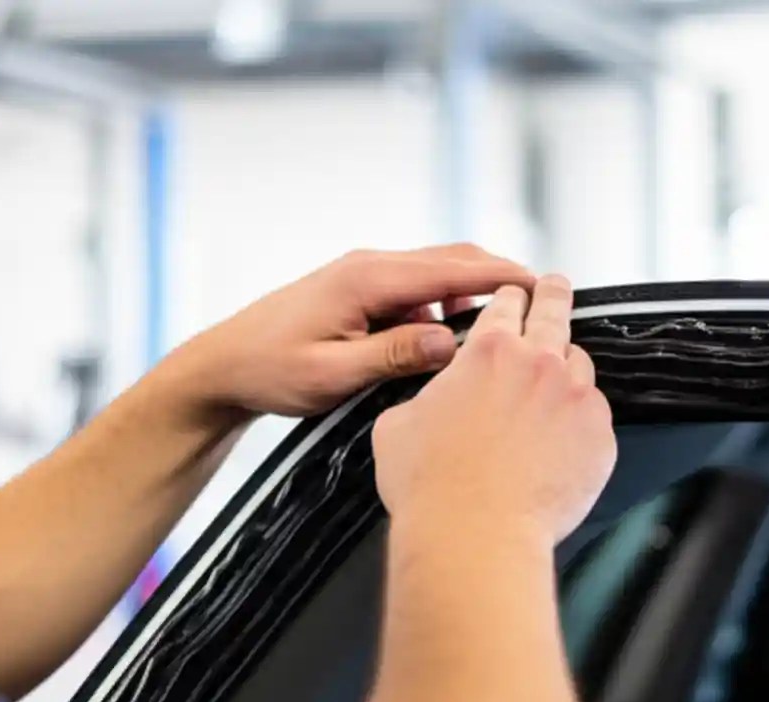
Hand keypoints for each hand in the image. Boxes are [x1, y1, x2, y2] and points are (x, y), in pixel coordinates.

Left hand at [170, 244, 533, 416]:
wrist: (223, 365)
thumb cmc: (270, 371)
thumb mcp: (332, 373)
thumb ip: (393, 355)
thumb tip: (450, 342)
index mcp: (367, 278)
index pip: (454, 268)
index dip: (504, 275)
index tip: (545, 286)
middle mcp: (371, 265)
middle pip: (454, 260)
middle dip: (500, 279)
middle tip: (540, 307)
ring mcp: (366, 274)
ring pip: (438, 273)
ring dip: (472, 295)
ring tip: (501, 332)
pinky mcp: (361, 290)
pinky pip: (418, 288)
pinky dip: (445, 305)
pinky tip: (450, 340)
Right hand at [372, 275, 617, 544]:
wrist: (474, 536)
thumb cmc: (429, 486)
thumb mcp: (399, 424)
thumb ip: (426, 397)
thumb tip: (432, 401)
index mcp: (487, 352)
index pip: (506, 302)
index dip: (509, 297)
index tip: (515, 295)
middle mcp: (538, 363)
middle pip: (556, 311)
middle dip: (555, 295)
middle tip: (557, 288)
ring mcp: (575, 398)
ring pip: (579, 364)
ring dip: (565, 369)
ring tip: (553, 388)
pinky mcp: (600, 436)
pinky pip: (595, 416)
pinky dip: (580, 421)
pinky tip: (562, 441)